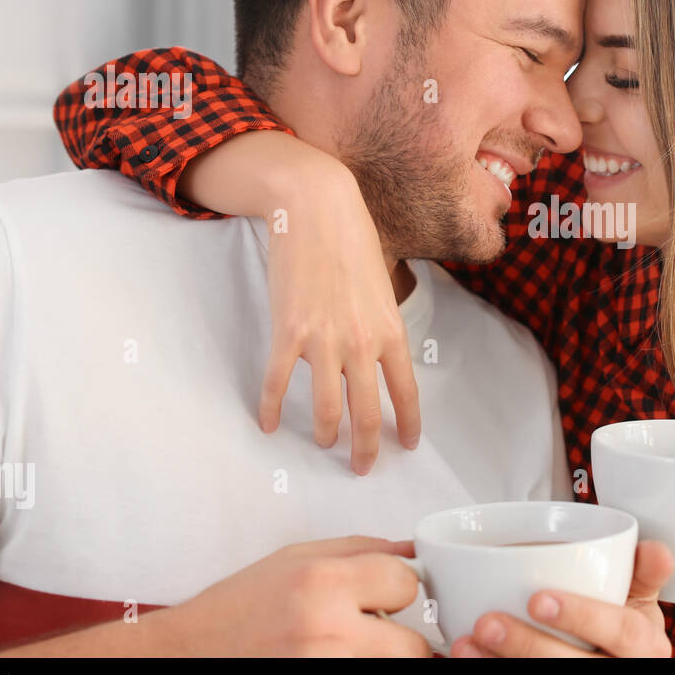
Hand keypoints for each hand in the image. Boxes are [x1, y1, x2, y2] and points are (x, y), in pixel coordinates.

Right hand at [158, 536, 430, 655]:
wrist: (184, 656)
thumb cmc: (235, 610)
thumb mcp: (292, 559)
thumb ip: (358, 550)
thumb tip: (411, 551)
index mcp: (322, 583)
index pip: (407, 583)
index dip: (397, 587)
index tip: (384, 594)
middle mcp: (328, 631)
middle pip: (415, 644)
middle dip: (401, 636)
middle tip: (371, 631)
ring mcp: (327, 671)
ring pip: (396, 668)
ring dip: (383, 658)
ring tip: (347, 646)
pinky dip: (360, 668)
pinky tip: (332, 658)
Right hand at [180, 131, 422, 473]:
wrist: (318, 208)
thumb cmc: (352, 242)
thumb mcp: (383, 287)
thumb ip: (381, 326)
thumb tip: (378, 357)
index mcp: (391, 331)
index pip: (406, 392)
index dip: (407, 425)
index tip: (406, 447)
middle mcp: (363, 342)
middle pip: (367, 412)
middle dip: (366, 447)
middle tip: (362, 467)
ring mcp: (324, 339)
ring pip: (326, 407)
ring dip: (324, 433)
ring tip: (322, 444)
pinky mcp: (287, 331)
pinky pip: (277, 383)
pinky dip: (270, 408)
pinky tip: (266, 424)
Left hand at [448, 541, 674, 657]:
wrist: (622, 664)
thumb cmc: (626, 630)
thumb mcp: (642, 600)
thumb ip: (645, 572)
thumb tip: (654, 549)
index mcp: (645, 644)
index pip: (620, 632)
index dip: (581, 616)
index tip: (538, 598)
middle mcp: (620, 671)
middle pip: (576, 667)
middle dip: (528, 646)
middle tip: (488, 622)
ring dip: (502, 664)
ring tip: (468, 642)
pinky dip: (495, 674)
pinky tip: (470, 660)